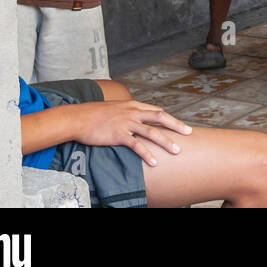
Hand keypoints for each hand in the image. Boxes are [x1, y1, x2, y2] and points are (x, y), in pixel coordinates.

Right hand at [69, 100, 191, 166]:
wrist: (77, 118)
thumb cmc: (93, 114)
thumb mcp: (114, 109)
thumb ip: (126, 112)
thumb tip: (134, 119)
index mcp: (132, 105)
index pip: (156, 111)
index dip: (168, 119)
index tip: (179, 125)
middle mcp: (132, 112)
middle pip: (160, 117)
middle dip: (176, 125)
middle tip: (189, 132)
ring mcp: (126, 123)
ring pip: (152, 132)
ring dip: (166, 141)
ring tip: (177, 150)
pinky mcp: (118, 134)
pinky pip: (136, 145)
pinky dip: (146, 153)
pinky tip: (154, 161)